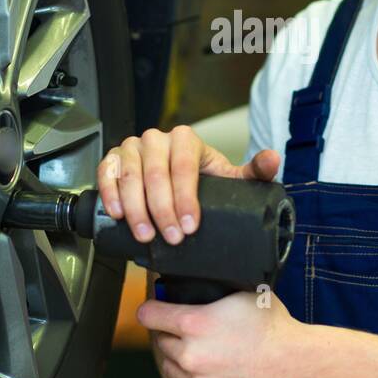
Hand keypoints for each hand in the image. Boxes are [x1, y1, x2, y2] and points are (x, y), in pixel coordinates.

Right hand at [95, 125, 279, 244]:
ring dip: (136, 208)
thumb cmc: (205, 183)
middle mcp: (158, 139)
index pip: (184, 166)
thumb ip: (255, 172)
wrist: (179, 187)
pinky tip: (118, 214)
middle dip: (162, 209)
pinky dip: (109, 193)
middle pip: (155, 173)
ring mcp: (133, 148)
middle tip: (169, 237)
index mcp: (187, 140)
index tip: (189, 226)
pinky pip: (106, 172)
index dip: (185, 198)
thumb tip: (272, 160)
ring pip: (129, 175)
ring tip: (145, 235)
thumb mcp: (231, 179)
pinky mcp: (113, 160)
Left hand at [141, 289, 304, 377]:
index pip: (148, 314)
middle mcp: (191, 354)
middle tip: (187, 331)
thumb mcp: (242, 293)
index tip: (154, 309)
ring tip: (200, 352)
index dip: (152, 308)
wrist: (297, 365)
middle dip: (170, 335)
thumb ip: (211, 293)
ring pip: (170, 368)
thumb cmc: (274, 327)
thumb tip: (193, 287)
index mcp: (195, 322)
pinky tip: (203, 373)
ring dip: (179, 359)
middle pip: (160, 342)